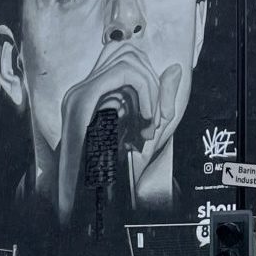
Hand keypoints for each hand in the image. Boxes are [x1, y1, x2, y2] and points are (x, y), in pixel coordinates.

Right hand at [55, 46, 181, 218]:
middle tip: (158, 119)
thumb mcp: (144, 130)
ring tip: (149, 124)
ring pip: (129, 60)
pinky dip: (145, 92)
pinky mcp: (82, 100)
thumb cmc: (112, 171)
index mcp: (92, 97)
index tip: (163, 105)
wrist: (84, 201)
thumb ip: (159, 99)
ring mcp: (79, 94)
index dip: (150, 77)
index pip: (125, 59)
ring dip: (151, 90)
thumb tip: (175, 68)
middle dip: (154, 82)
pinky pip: (124, 74)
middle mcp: (81, 91)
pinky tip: (147, 119)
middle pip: (129, 53)